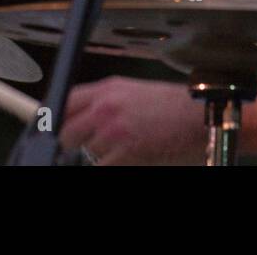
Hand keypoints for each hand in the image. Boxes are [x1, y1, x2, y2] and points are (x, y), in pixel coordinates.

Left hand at [63, 76, 205, 164]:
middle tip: (90, 147)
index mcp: (108, 89)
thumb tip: (82, 119)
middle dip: (73, 143)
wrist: (201, 117)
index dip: (56, 119)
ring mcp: (113, 130)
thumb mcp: (134, 93)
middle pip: (66, 131)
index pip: (64, 103)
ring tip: (127, 148)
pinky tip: (133, 157)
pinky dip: (113, 165)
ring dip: (100, 156)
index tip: (55, 130)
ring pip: (86, 152)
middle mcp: (106, 106)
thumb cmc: (174, 107)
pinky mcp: (125, 153)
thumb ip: (106, 102)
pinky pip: (102, 166)